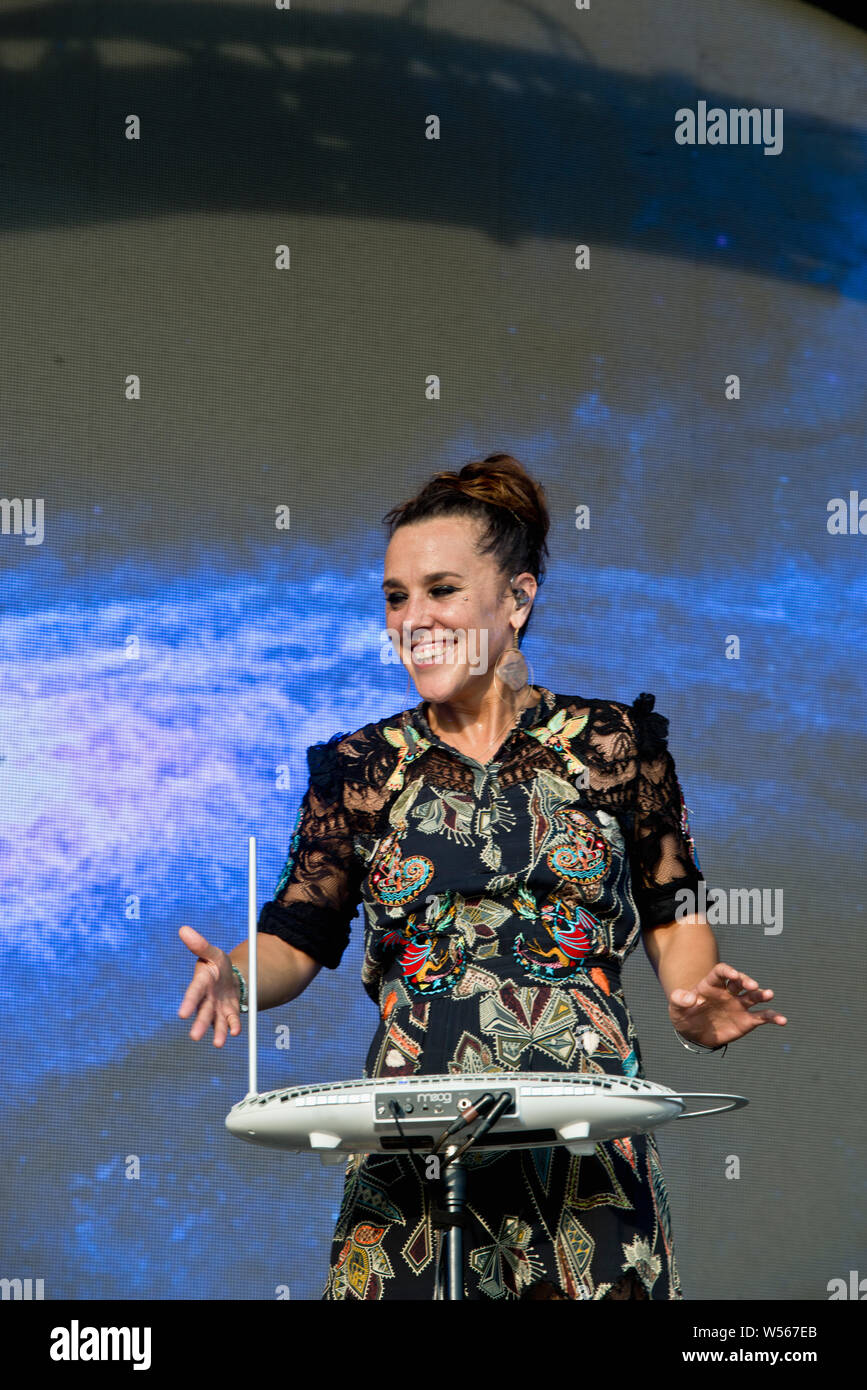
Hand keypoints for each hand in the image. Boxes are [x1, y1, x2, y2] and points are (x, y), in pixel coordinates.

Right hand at [178, 924, 242, 1046]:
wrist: (230, 977)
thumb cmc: (218, 964)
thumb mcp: (213, 953)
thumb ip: (200, 945)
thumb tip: (184, 929)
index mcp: (201, 982)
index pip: (193, 993)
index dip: (188, 1002)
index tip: (182, 1014)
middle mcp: (206, 999)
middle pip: (202, 1012)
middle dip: (200, 1024)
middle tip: (195, 1036)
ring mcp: (216, 1009)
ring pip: (216, 1022)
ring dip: (218, 1032)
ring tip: (219, 1043)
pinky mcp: (228, 1014)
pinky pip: (231, 1021)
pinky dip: (234, 1026)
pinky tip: (236, 1032)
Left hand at [669, 962, 786, 1048]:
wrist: (693, 1031)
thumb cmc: (684, 1014)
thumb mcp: (676, 1007)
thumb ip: (680, 999)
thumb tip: (689, 998)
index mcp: (711, 985)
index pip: (721, 972)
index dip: (728, 972)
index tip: (734, 975)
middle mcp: (728, 992)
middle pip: (740, 982)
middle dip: (747, 981)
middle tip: (753, 986)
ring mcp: (739, 1005)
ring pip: (753, 997)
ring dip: (762, 995)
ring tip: (769, 995)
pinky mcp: (747, 1020)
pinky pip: (762, 1017)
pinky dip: (773, 1017)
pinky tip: (782, 1020)